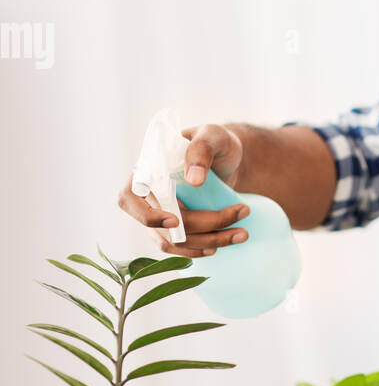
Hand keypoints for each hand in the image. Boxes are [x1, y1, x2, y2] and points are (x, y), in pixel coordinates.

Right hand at [118, 122, 249, 258]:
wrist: (227, 157)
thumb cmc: (215, 142)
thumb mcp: (212, 135)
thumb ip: (201, 149)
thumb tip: (193, 180)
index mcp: (147, 170)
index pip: (129, 199)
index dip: (148, 216)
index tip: (176, 219)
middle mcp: (148, 195)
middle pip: (162, 226)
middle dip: (203, 227)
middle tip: (241, 214)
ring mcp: (159, 214)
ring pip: (173, 241)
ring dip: (207, 242)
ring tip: (241, 234)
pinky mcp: (174, 227)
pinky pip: (179, 246)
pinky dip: (198, 250)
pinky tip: (219, 246)